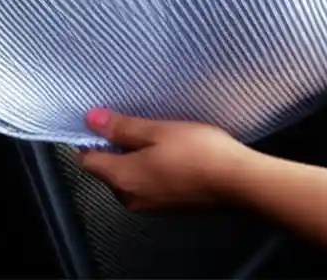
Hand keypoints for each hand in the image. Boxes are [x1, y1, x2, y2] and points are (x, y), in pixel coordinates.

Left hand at [78, 108, 258, 211]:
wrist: (238, 182)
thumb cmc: (195, 151)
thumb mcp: (157, 131)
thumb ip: (122, 128)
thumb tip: (90, 120)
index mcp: (122, 180)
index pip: (88, 162)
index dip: (91, 140)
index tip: (104, 121)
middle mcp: (130, 199)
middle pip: (108, 172)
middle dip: (114, 149)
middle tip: (132, 123)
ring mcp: (151, 207)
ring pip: (129, 179)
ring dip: (135, 159)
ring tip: (154, 136)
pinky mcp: (170, 207)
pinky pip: (148, 186)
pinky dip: (151, 170)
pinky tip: (170, 154)